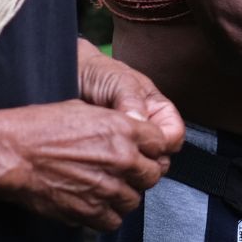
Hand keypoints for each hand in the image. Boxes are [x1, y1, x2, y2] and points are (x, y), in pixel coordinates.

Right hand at [0, 99, 168, 231]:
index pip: (161, 143)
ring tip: (104, 188)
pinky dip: (106, 215)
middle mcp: (122, 159)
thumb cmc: (40, 127)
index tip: (140, 151)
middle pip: (152, 174)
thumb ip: (115, 124)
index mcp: (123, 129)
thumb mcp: (84, 110)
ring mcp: (108, 188)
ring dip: (123, 195)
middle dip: (140, 173)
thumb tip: (129, 132)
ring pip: (135, 200)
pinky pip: (113, 221)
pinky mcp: (90, 211)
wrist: (11, 153)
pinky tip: (93, 204)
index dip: (150, 148)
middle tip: (124, 172)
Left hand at [77, 40, 185, 166]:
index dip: (164, 143)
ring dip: (128, 166)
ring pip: (139, 165)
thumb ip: (132, 100)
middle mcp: (146, 129)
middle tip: (125, 154)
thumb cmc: (98, 73)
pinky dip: (112, 168)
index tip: (145, 144)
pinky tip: (99, 159)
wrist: (68, 76)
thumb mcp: (119, 81)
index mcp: (158, 110)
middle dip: (147, 160)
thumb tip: (139, 122)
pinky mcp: (109, 154)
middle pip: (160, 156)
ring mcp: (128, 143)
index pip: (174, 135)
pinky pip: (118, 168)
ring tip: (107, 155)